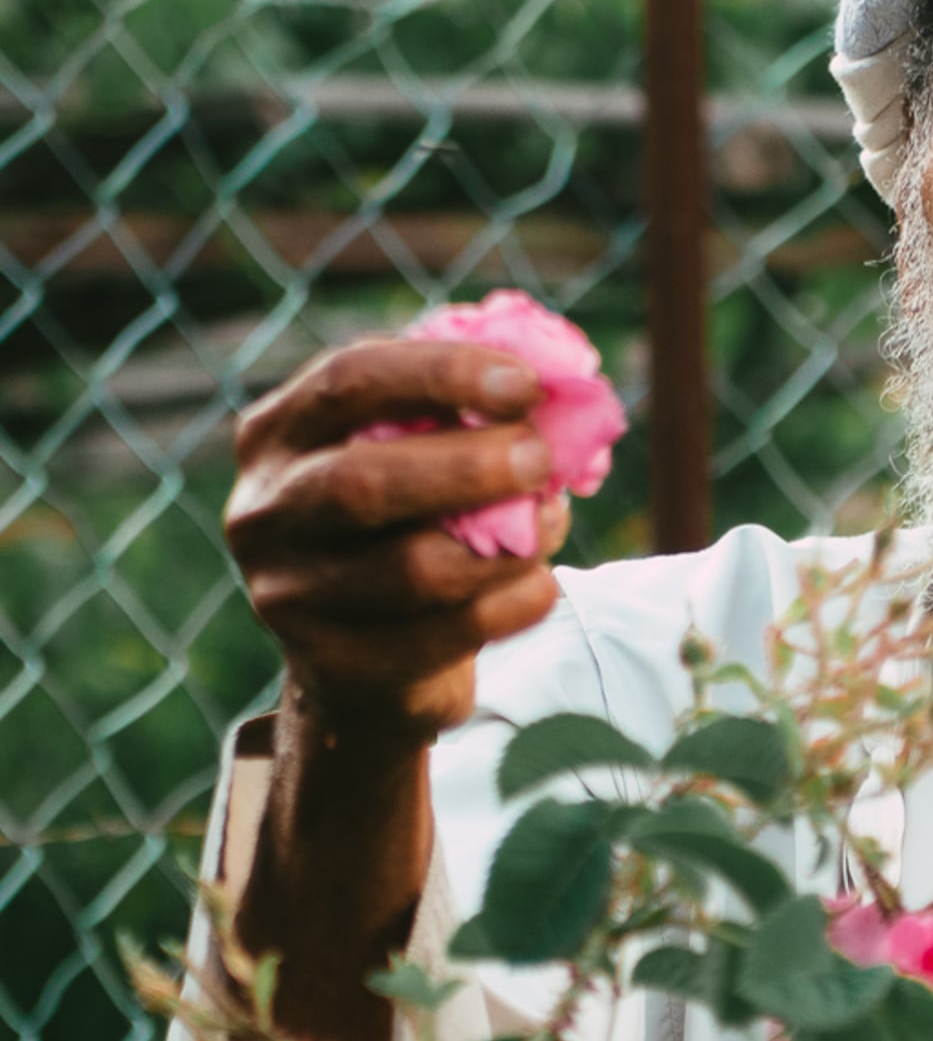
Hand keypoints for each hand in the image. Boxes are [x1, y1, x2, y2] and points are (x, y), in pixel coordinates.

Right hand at [225, 337, 570, 742]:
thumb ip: (461, 415)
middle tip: (541, 457)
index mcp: (276, 434)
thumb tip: (560, 384)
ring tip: (549, 527)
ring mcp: (289, 596)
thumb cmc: (405, 525)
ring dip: (503, 546)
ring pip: (412, 568)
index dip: (442, 374)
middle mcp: (264, 512)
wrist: (366, 662)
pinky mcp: (333, 665)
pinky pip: (442, 635)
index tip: (525, 384)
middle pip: (363, 481)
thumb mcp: (412, 457)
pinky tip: (541, 586)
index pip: (348, 380)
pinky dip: (510, 606)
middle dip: (469, 466)